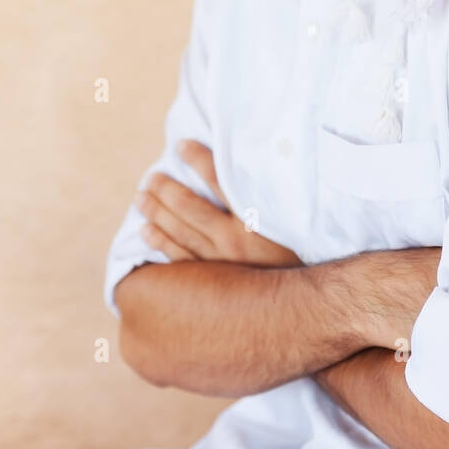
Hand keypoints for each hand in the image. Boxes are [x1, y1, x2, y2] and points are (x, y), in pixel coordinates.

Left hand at [133, 139, 300, 267]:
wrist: (307, 303)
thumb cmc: (301, 251)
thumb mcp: (290, 217)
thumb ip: (267, 191)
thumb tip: (250, 157)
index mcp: (255, 218)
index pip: (218, 179)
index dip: (198, 158)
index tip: (181, 145)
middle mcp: (234, 241)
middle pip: (189, 207)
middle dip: (166, 188)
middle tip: (151, 177)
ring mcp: (221, 264)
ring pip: (179, 233)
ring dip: (156, 212)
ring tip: (141, 197)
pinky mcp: (214, 283)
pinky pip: (179, 260)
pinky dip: (161, 243)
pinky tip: (146, 231)